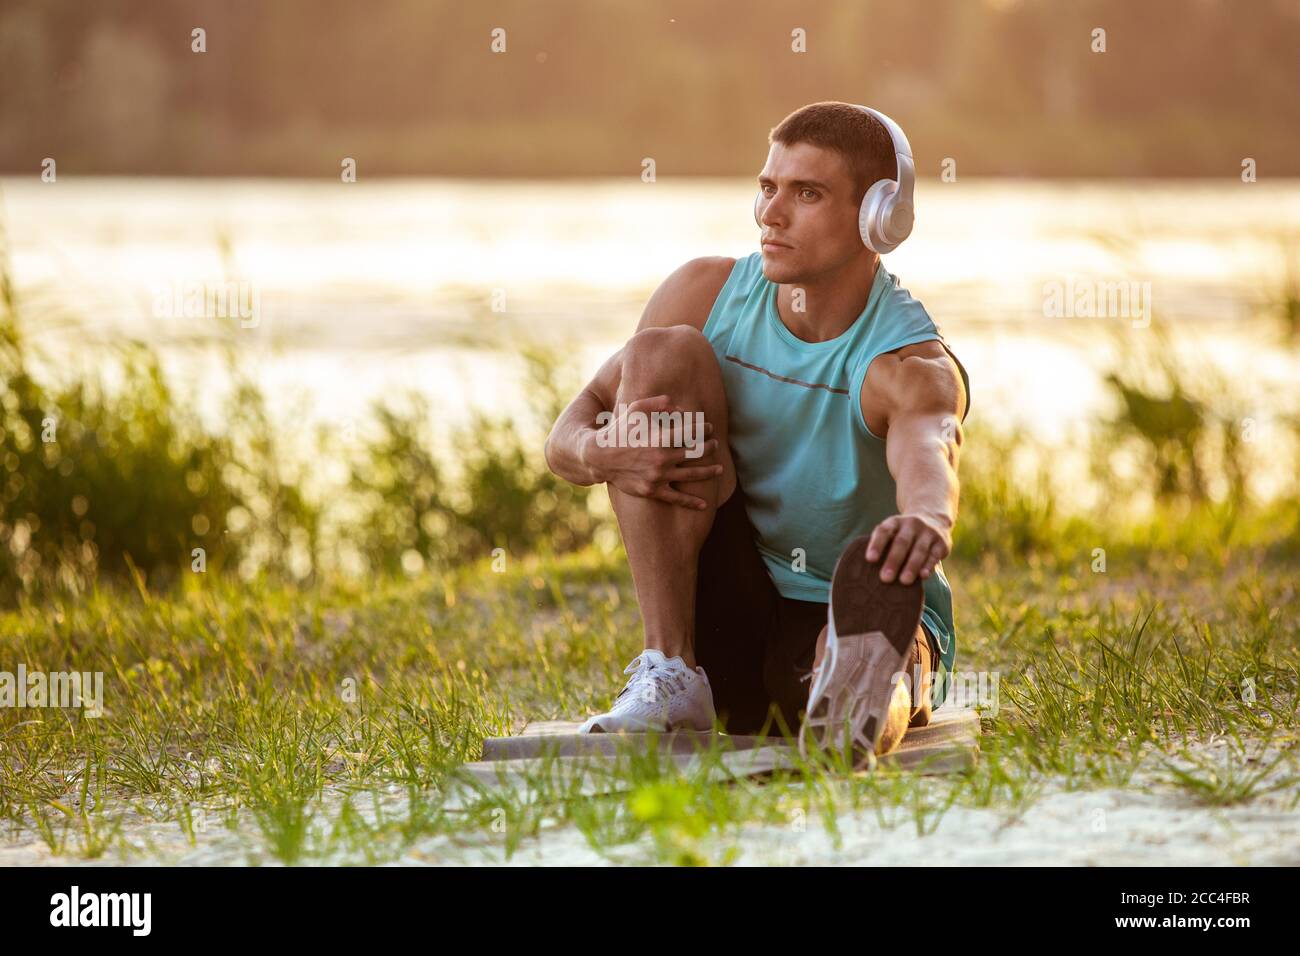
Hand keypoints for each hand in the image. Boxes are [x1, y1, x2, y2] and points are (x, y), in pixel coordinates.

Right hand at [582, 394, 722, 508]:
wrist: (599, 457)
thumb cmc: (619, 431)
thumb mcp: (635, 410)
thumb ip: (658, 403)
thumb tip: (679, 406)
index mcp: (661, 438)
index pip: (692, 432)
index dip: (704, 428)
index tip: (708, 427)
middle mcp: (663, 458)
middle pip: (697, 453)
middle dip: (710, 447)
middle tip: (715, 444)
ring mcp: (659, 476)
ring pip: (692, 475)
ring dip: (709, 472)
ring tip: (719, 469)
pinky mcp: (653, 491)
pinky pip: (676, 498)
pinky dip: (692, 502)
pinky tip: (705, 504)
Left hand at [865, 513, 952, 584]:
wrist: (933, 519)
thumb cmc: (903, 534)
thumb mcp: (892, 532)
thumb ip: (882, 546)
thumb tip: (865, 571)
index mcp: (895, 522)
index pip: (884, 531)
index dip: (876, 544)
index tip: (869, 559)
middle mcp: (912, 524)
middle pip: (901, 542)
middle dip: (893, 560)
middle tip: (884, 578)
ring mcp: (928, 532)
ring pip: (919, 550)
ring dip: (911, 566)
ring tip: (903, 581)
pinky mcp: (942, 543)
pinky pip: (934, 555)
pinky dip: (928, 565)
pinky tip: (923, 576)